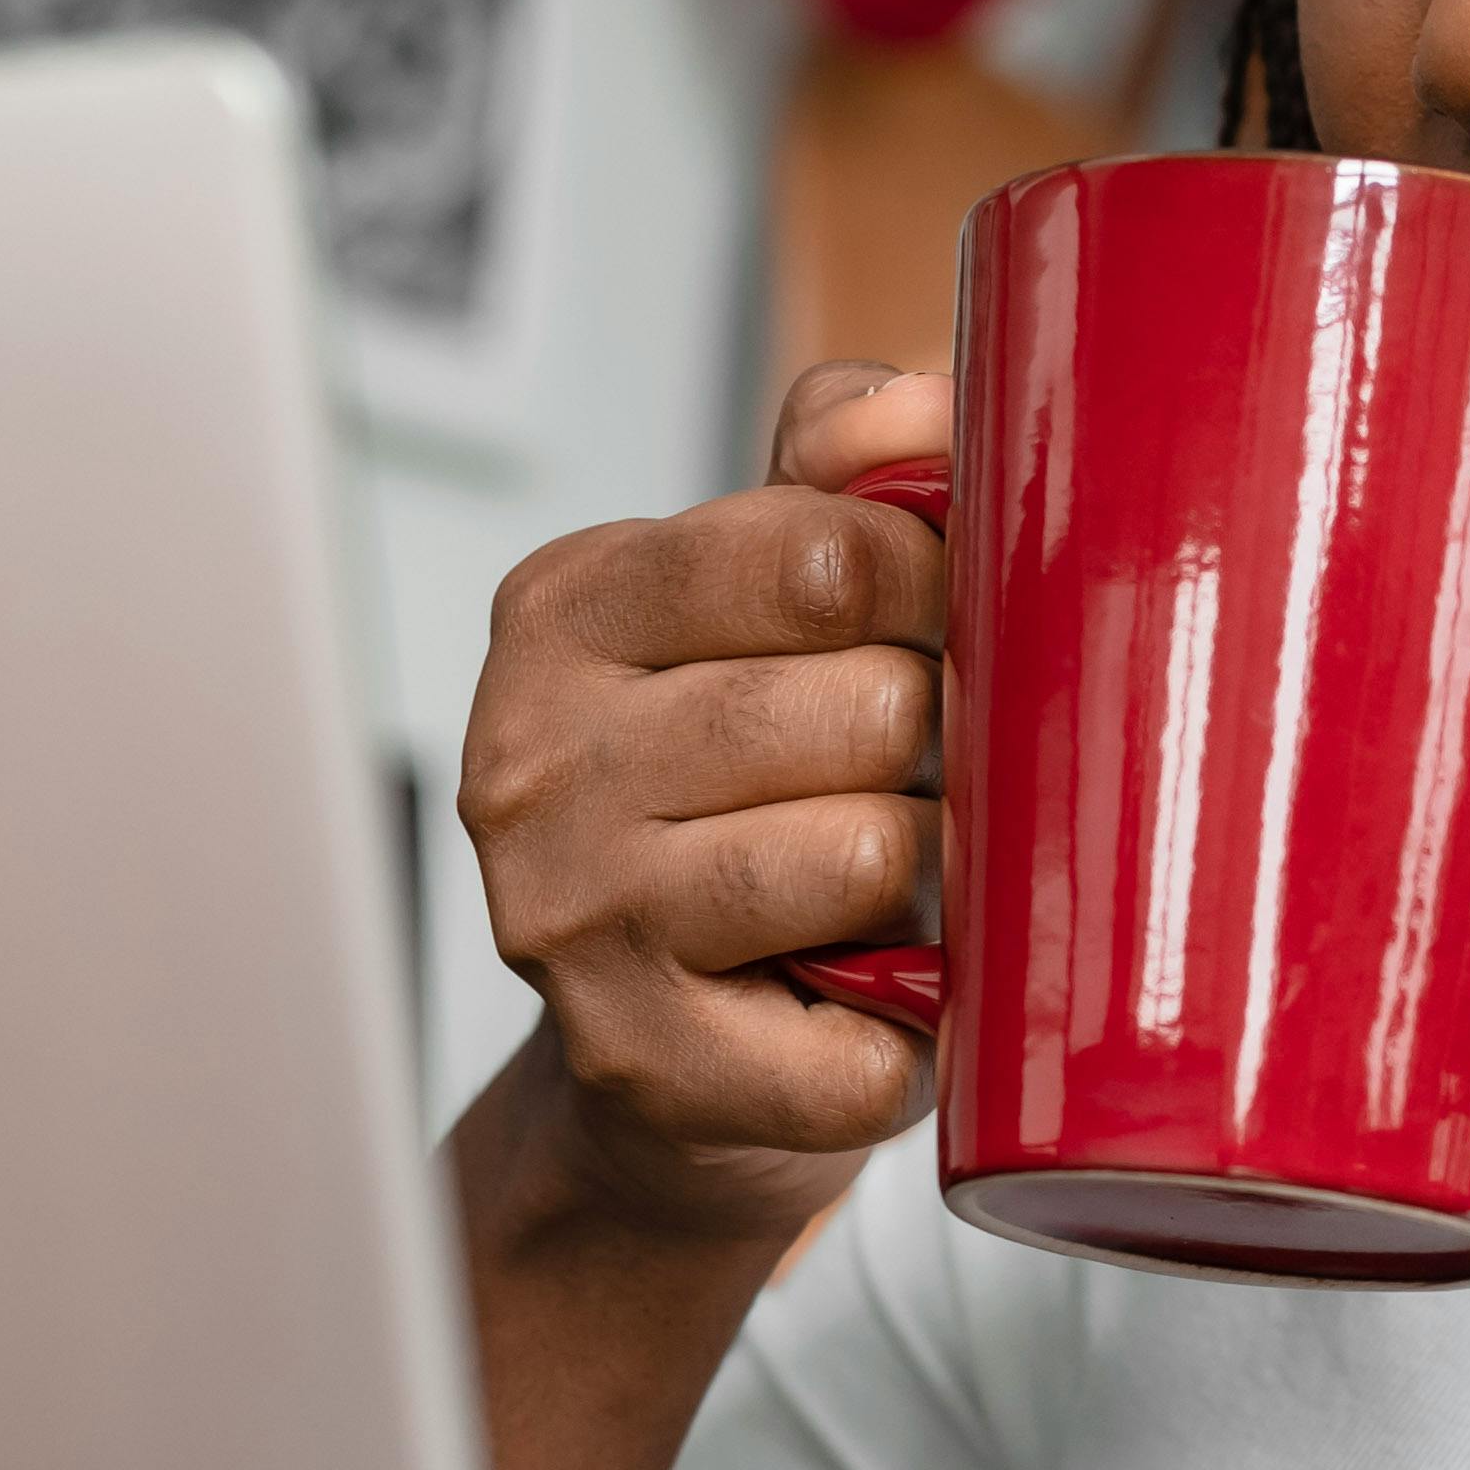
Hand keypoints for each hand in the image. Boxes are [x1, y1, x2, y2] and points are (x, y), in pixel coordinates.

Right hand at [461, 356, 949, 1246]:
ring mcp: (570, 921)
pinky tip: (861, 1004)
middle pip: (865, 705)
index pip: (817, 552)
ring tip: (877, 891)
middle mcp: (533, 760)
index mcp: (564, 611)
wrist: (668, 1058)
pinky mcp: (641, 1063)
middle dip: (929, 745)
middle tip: (896, 783)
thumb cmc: (751, 795)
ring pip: (868, 854)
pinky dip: (909, 1031)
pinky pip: (865, 1039)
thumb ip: (845, 473)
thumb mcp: (776, 604)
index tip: (937, 622)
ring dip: (923, 880)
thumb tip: (922, 405)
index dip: (932, 584)